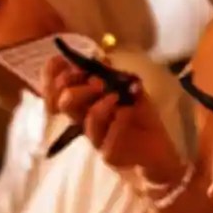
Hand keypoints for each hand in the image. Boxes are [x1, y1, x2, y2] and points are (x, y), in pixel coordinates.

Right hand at [41, 55, 181, 181]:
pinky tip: (128, 111)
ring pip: (85, 120)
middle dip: (75, 88)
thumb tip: (101, 58)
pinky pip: (107, 139)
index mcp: (87, 104)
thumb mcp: (132, 92)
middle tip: (98, 82)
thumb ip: (116, 77)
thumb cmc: (142, 121)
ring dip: (99, 104)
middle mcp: (87, 121)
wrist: (159, 151)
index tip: (62, 61)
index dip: (53, 75)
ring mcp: (97, 138)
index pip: (57, 90)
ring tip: (116, 97)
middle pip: (63, 103)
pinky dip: (119, 122)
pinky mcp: (110, 154)